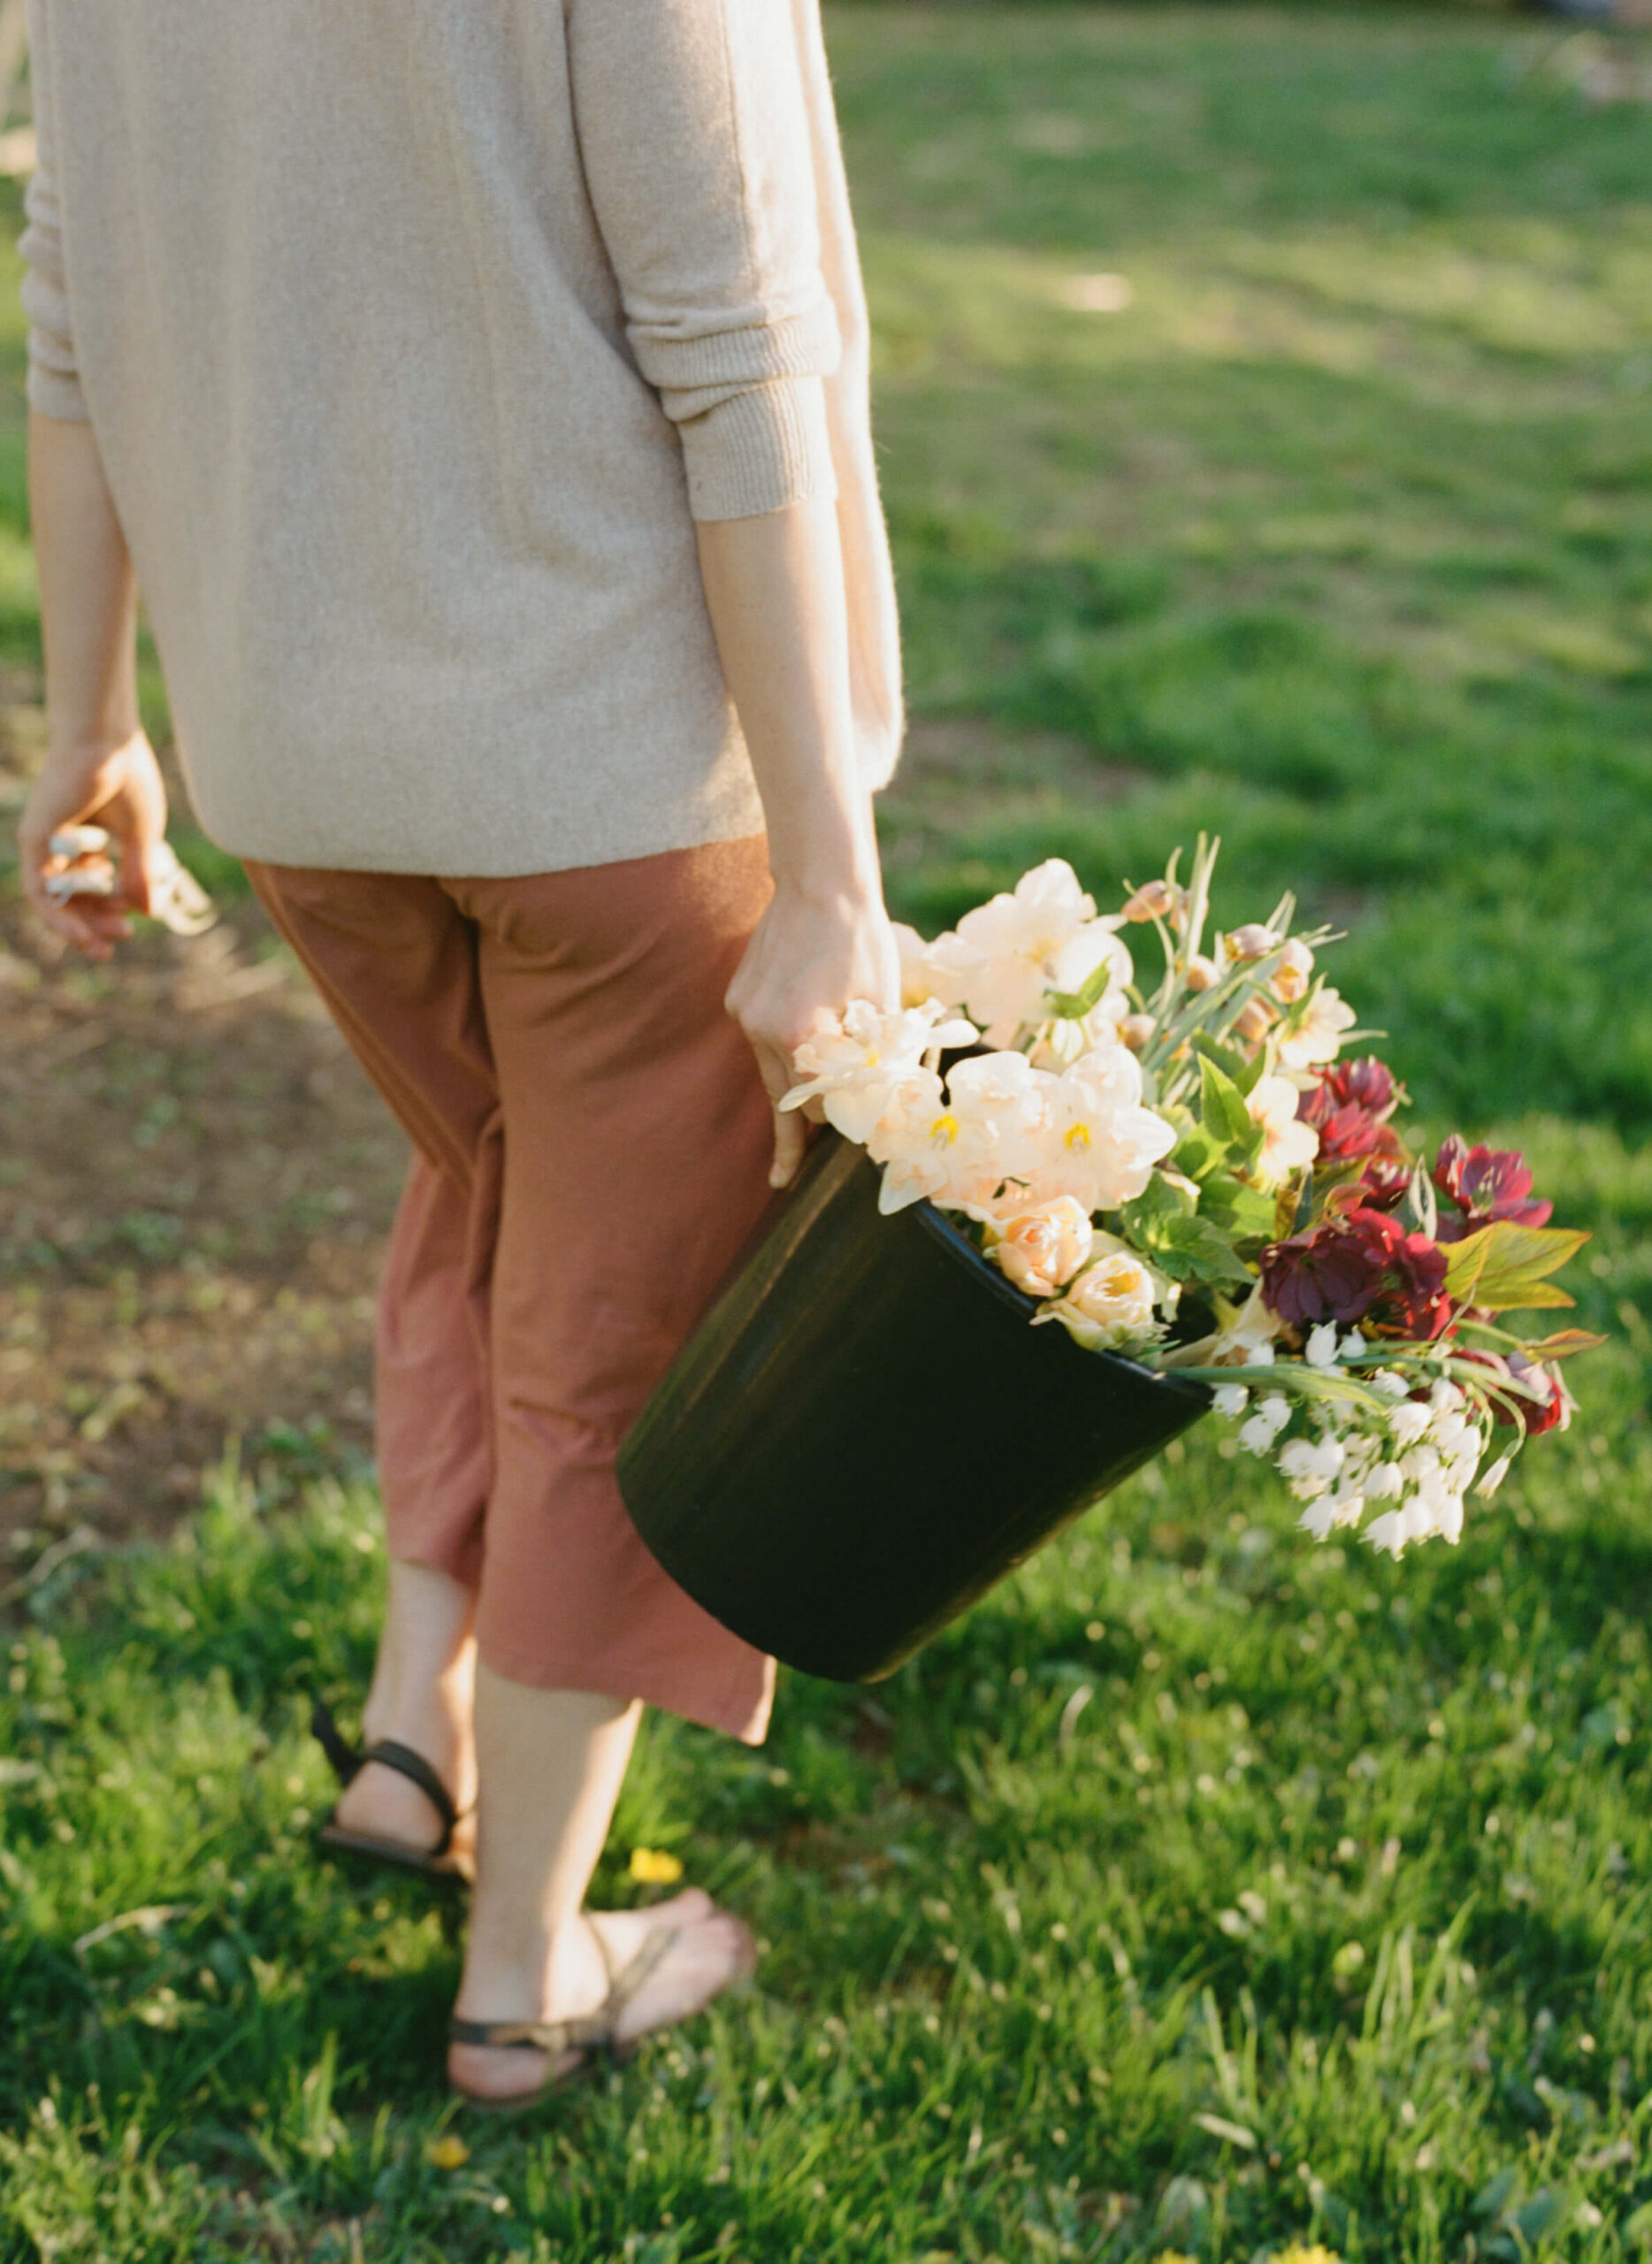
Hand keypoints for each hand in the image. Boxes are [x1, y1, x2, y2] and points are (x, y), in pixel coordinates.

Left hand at [17, 729, 168, 959]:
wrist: (106, 739)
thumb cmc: (126, 776)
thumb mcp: (143, 836)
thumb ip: (141, 873)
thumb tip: (148, 912)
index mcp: (85, 838)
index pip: (90, 885)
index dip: (109, 910)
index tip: (133, 925)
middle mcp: (60, 842)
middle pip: (71, 896)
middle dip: (95, 924)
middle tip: (118, 942)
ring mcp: (45, 842)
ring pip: (55, 899)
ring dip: (79, 926)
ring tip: (103, 946)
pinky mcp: (35, 840)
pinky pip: (41, 891)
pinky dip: (59, 916)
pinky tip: (81, 935)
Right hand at [727, 876, 901, 1188]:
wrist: (820, 883)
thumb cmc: (862, 941)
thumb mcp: (881, 1006)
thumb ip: (872, 1058)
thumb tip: (874, 1105)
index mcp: (799, 1036)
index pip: (816, 1105)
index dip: (837, 1122)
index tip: (837, 1146)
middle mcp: (760, 1029)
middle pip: (783, 1099)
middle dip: (793, 1134)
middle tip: (781, 1179)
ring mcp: (743, 1013)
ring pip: (771, 1069)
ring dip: (793, 1083)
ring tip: (800, 1118)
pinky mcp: (737, 999)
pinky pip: (763, 1039)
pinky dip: (784, 1047)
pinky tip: (805, 1027)